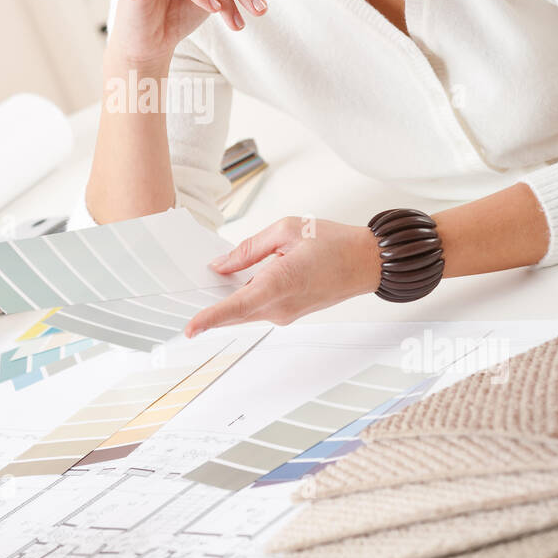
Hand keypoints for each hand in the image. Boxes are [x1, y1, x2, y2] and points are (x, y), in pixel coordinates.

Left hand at [184, 215, 381, 336]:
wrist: (367, 263)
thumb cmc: (334, 243)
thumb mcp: (287, 230)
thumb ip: (249, 248)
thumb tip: (222, 265)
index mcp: (280, 283)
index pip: (237, 307)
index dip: (210, 318)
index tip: (190, 328)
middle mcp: (281, 306)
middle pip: (234, 312)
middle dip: (212, 304)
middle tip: (194, 286)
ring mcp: (286, 315)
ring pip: (245, 311)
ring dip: (230, 298)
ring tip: (220, 275)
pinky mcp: (289, 314)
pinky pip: (258, 308)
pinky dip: (246, 296)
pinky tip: (244, 278)